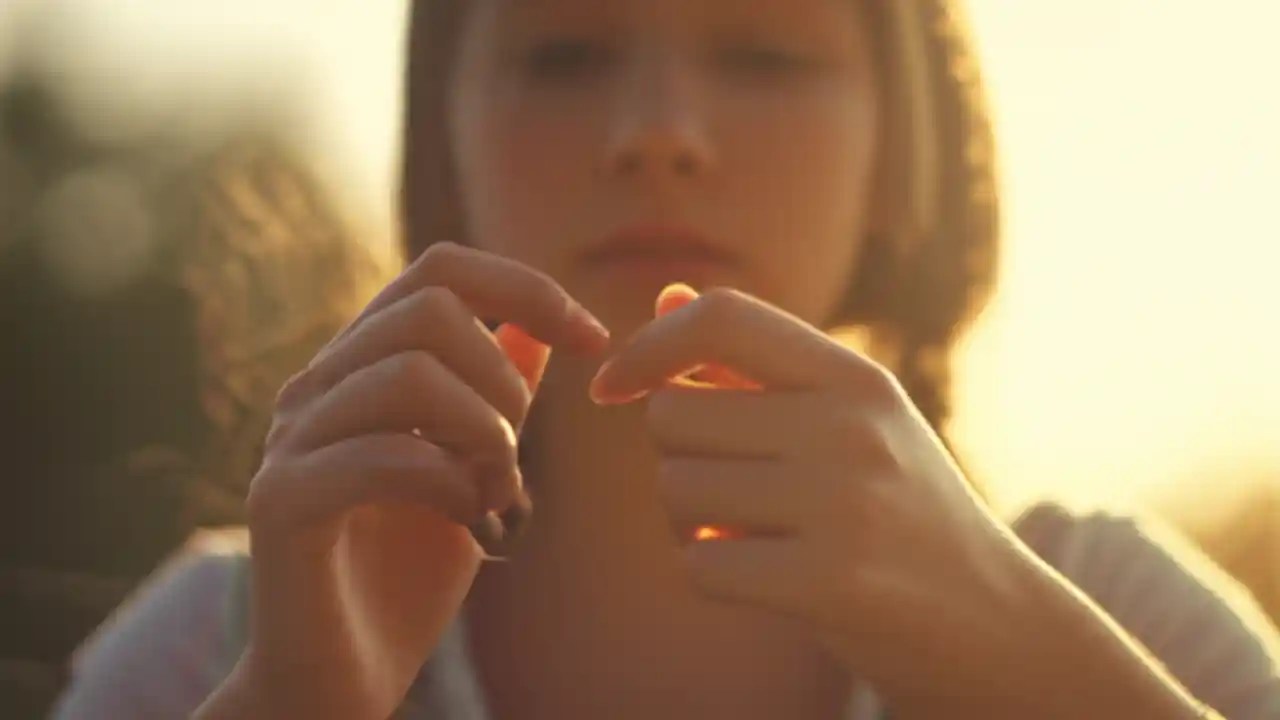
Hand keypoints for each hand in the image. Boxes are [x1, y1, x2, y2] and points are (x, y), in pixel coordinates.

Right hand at [218, 244, 608, 719]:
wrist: (341, 678)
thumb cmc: (407, 577)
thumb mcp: (471, 470)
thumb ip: (491, 397)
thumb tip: (534, 324)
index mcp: (361, 368)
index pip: (439, 272)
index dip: (526, 289)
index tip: (595, 340)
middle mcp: (316, 388)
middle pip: (428, 309)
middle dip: (505, 382)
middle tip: (517, 461)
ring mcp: (290, 440)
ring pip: (408, 373)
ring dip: (483, 434)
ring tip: (495, 496)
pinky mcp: (281, 502)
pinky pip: (383, 455)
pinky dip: (449, 484)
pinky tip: (468, 522)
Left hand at [590, 285, 1039, 710]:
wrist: (985, 617)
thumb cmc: (896, 506)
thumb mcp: (849, 418)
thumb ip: (755, 361)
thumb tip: (669, 297)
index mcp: (855, 377)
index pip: (722, 317)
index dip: (649, 346)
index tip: (613, 386)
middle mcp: (850, 428)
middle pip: (673, 414)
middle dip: (677, 456)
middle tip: (729, 487)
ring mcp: (843, 504)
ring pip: (674, 489)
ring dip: (689, 520)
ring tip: (750, 530)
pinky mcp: (828, 582)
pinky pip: (696, 564)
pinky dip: (709, 571)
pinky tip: (757, 572)